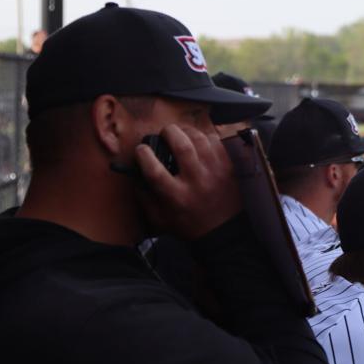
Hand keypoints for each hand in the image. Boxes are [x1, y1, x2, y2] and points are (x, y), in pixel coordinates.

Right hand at [136, 124, 239, 238]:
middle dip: (169, 132)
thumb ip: (144, 197)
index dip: (144, 155)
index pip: (155, 170)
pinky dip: (206, 137)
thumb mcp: (160, 219)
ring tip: (181, 133)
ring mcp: (215, 172)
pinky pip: (217, 142)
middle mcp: (196, 181)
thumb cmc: (189, 226)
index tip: (141, 149)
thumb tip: (134, 174)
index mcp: (176, 196)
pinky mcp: (229, 167)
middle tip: (164, 132)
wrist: (222, 232)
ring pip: (201, 140)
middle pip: (182, 146)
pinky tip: (199, 140)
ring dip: (187, 131)